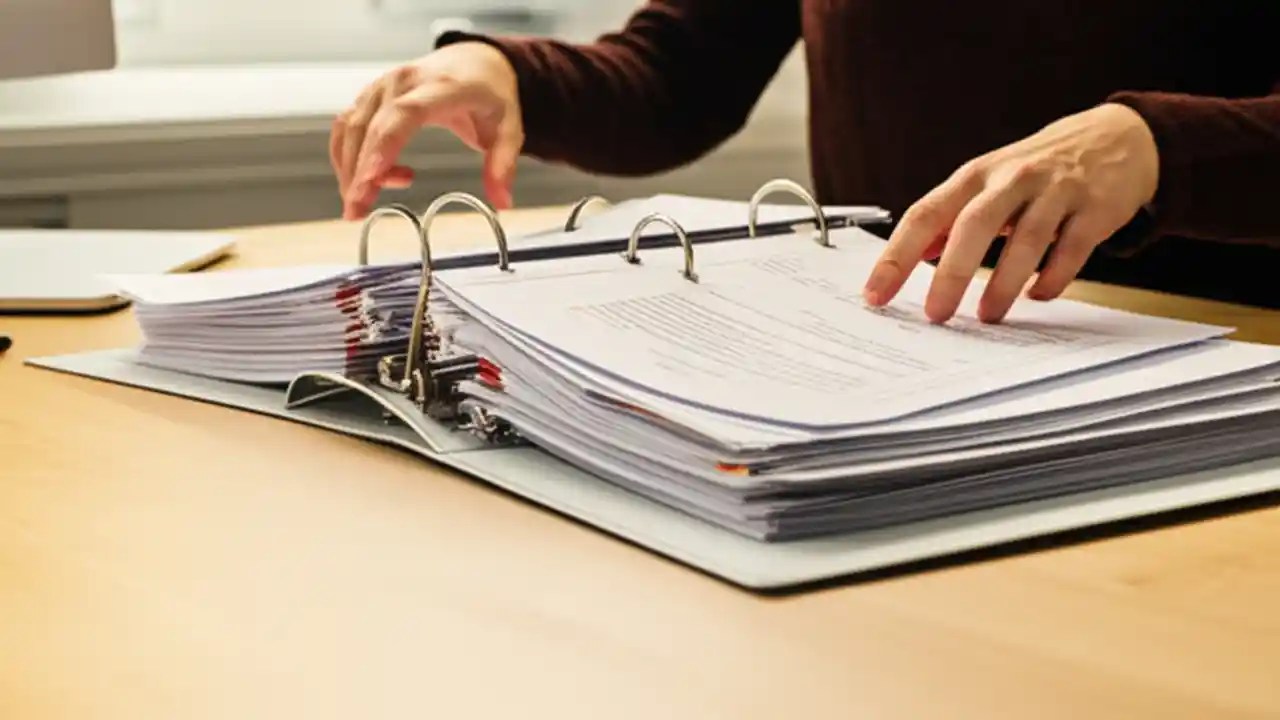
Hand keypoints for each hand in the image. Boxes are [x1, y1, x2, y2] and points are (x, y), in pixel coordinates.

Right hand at [330, 41, 523, 219]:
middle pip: (371, 125)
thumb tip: (503, 202)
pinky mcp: (371, 94)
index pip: (405, 114)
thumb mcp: (509, 128)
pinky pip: (348, 126)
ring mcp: (383, 85)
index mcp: (443, 86)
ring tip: (362, 204)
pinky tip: (373, 180)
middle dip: (358, 171)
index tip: (370, 179)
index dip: (384, 146)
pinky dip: (350, 156)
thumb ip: (503, 164)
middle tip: (355, 211)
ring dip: (349, 168)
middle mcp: (405, 81)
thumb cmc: (490, 94)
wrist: (475, 61)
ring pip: (352, 127)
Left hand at [862, 103, 1159, 322]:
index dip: (897, 255)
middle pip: (973, 225)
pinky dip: (1054, 277)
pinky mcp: (1095, 208)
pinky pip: (1072, 248)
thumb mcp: (987, 182)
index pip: (924, 214)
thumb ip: (952, 217)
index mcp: (974, 176)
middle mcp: (1011, 179)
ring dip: (1003, 284)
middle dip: (951, 274)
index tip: (875, 294)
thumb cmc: (1038, 169)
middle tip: (936, 314)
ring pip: (1026, 239)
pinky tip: (1039, 296)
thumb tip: (917, 253)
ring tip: (987, 316)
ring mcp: (1056, 191)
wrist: (1116, 138)